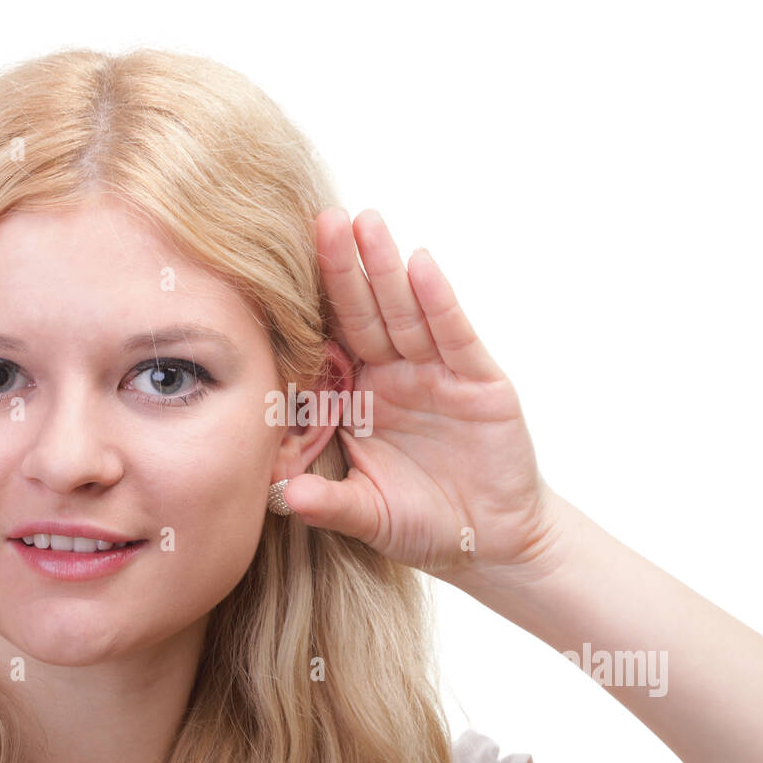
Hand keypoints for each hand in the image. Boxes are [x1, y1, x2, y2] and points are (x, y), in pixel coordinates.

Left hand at [280, 207, 570, 588]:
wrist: (490, 542)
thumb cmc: (424, 524)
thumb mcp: (370, 516)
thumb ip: (330, 505)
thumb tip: (281, 496)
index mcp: (358, 399)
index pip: (327, 344)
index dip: (306, 307)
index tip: (272, 268)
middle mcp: (394, 376)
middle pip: (362, 313)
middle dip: (342, 268)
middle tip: (321, 219)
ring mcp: (436, 374)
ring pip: (405, 313)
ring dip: (385, 269)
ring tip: (365, 222)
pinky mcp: (479, 381)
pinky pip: (454, 335)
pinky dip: (439, 302)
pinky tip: (420, 267)